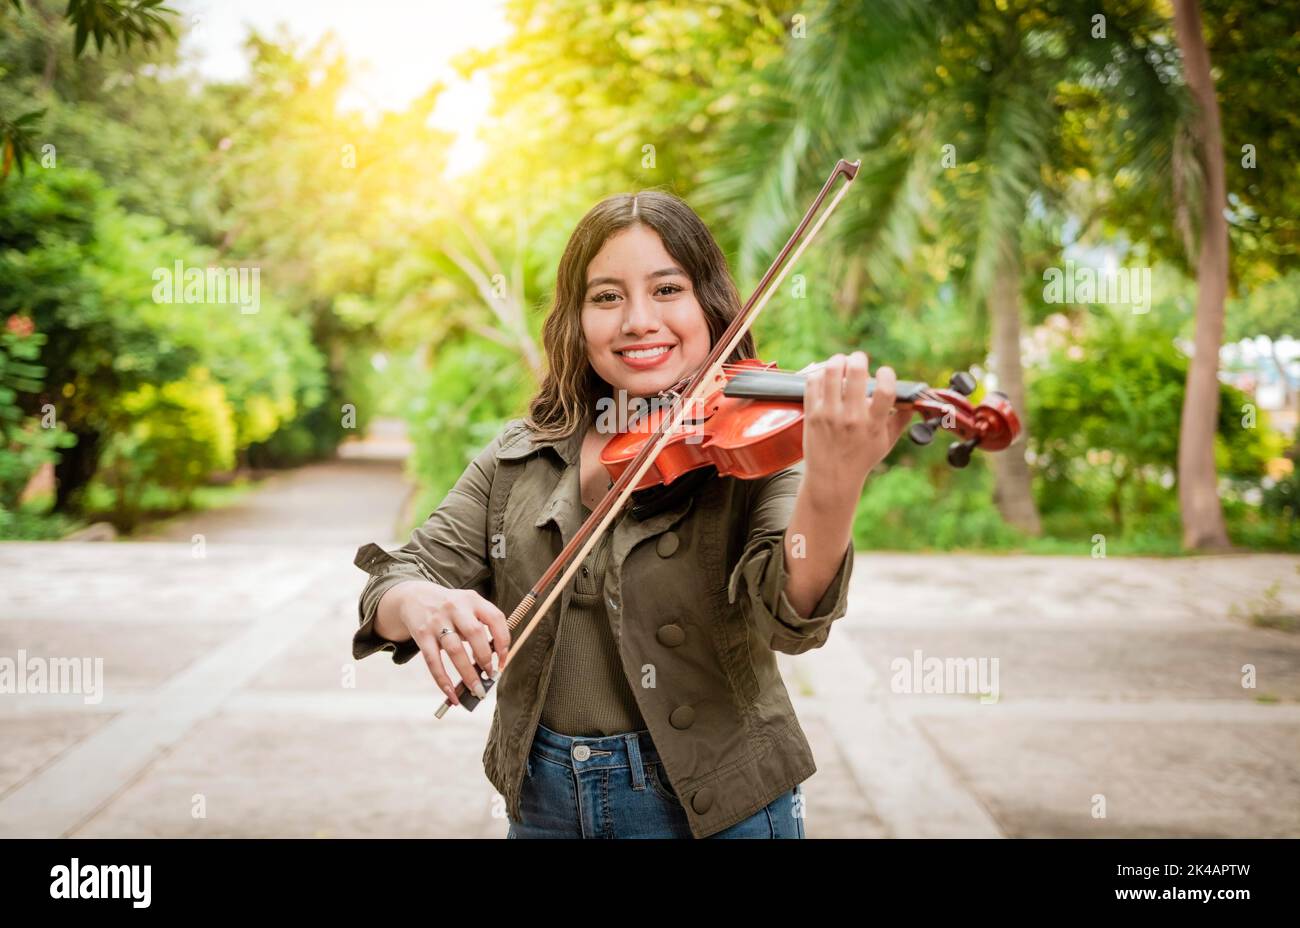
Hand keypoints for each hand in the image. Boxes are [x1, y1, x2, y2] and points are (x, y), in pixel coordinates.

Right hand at [387, 581, 510, 704]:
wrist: (413, 596)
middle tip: (490, 675)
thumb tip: (493, 660)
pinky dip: (443, 680)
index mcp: (473, 600)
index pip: (495, 618)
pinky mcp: (422, 634)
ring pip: (455, 650)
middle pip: (475, 634)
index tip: (503, 660)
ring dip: (468, 673)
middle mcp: (455, 607)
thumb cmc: (449, 608)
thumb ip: (481, 626)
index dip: (503, 641)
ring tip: (476, 689)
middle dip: (485, 658)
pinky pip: (433, 661)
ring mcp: (437, 621)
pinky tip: (452, 693)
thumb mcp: (467, 606)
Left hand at [801, 351, 914, 507]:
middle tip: (859, 359)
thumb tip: (913, 401)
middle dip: (859, 358)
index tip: (884, 372)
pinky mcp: (811, 414)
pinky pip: (813, 382)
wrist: (832, 478)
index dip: (887, 374)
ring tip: (842, 361)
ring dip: (838, 360)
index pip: (885, 390)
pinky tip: (827, 375)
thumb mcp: (886, 442)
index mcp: (873, 424)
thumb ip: (900, 420)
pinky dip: (820, 373)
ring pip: (832, 372)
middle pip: (856, 373)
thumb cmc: (861, 459)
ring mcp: (829, 415)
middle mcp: (851, 418)